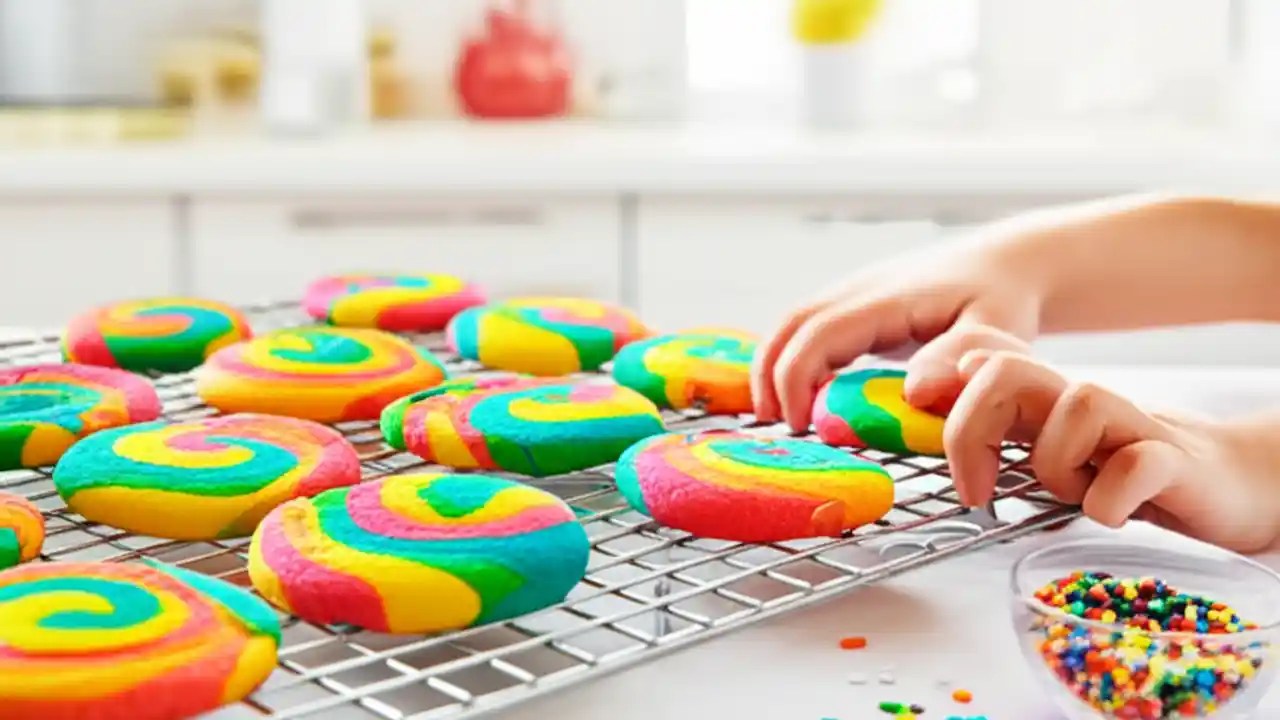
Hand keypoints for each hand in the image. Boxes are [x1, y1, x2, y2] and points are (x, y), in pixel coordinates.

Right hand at [752, 241, 1042, 431]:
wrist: (1006, 263)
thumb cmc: (1003, 300)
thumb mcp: (995, 329)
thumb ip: (955, 356)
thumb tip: (911, 391)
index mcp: (888, 298)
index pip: (821, 333)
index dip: (797, 377)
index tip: (800, 423)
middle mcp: (861, 289)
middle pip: (792, 324)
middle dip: (771, 373)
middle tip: (773, 424)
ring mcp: (855, 294)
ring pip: (794, 323)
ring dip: (776, 365)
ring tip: (779, 414)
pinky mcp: (857, 306)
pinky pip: (810, 329)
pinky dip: (794, 359)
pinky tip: (803, 395)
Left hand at [947, 351, 1279, 552]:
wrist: (1228, 484)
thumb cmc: (1124, 469)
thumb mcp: (1049, 448)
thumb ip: (997, 426)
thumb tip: (928, 402)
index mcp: (1043, 400)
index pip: (978, 356)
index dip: (939, 382)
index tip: (920, 425)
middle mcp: (1081, 402)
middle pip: (1007, 371)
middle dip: (971, 429)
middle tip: (973, 490)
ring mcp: (1132, 427)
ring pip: (1077, 403)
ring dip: (1053, 463)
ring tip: (1067, 495)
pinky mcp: (1176, 465)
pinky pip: (1138, 465)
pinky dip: (1112, 498)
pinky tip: (1109, 515)